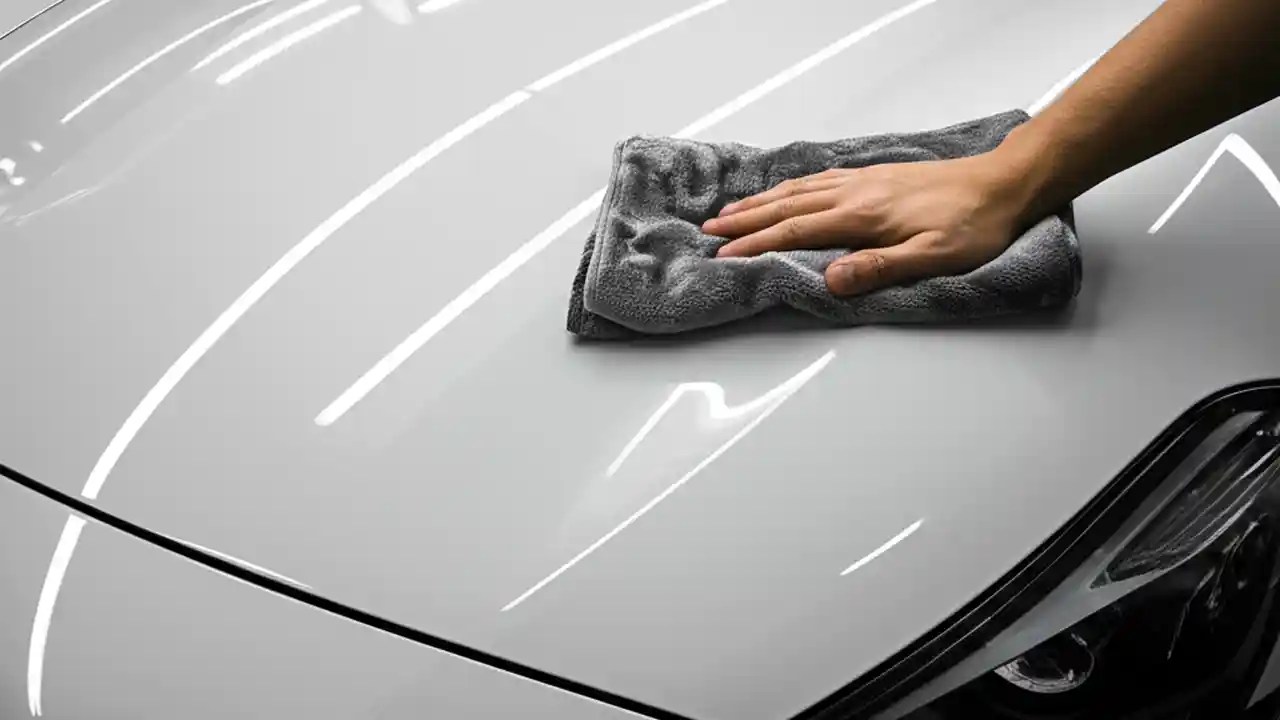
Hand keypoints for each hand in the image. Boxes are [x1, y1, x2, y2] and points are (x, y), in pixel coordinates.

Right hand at [701, 153, 1033, 296]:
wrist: (1003, 182)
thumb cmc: (973, 225)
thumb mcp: (933, 257)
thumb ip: (880, 268)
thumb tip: (833, 280)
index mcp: (863, 216)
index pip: (796, 230)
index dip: (757, 244)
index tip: (725, 254)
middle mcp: (855, 192)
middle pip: (787, 206)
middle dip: (745, 220)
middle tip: (709, 230)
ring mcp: (863, 180)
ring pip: (799, 189)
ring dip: (761, 201)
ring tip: (731, 210)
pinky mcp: (875, 175)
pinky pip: (819, 178)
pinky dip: (792, 185)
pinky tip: (786, 189)